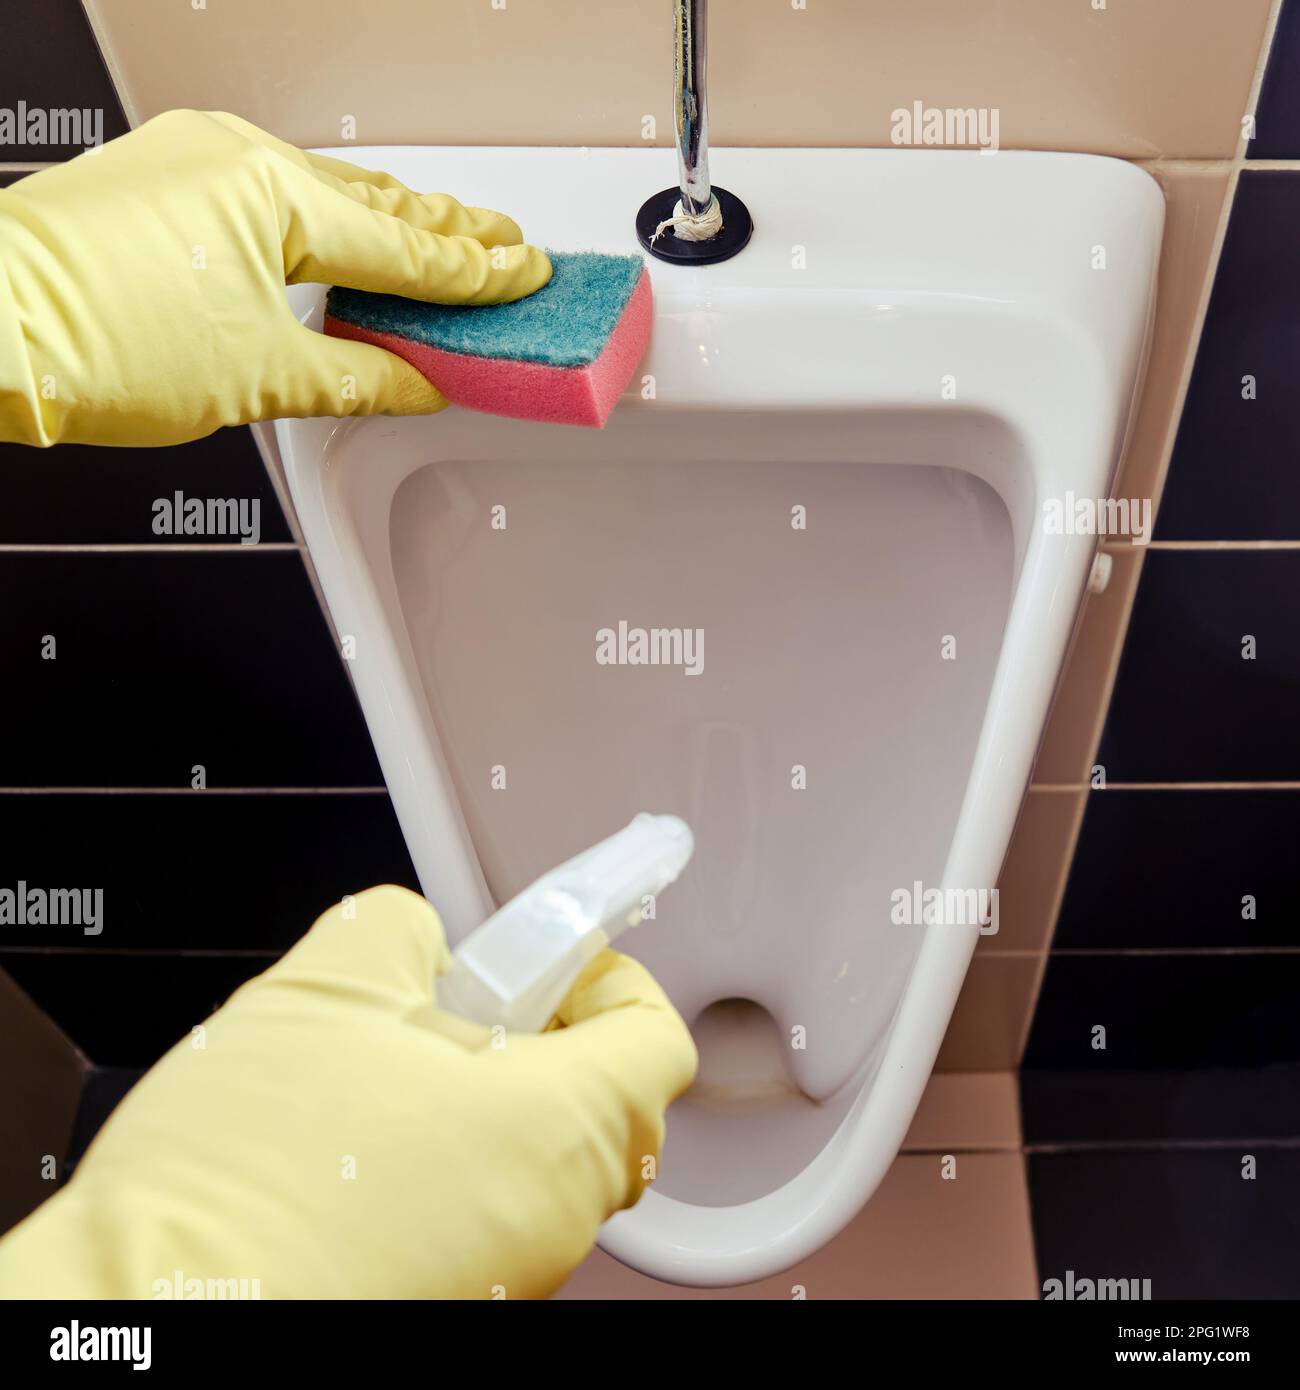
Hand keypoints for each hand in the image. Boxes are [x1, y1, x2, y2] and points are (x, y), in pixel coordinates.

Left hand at [0, 109, 551, 446]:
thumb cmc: (94, 339)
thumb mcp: (259, 377)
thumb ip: (357, 378)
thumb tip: (415, 384)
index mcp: (276, 196)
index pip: (408, 250)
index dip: (477, 274)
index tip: (526, 276)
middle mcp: (240, 159)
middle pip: (377, 205)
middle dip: (450, 231)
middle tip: (506, 244)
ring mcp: (199, 161)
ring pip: (325, 193)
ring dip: (389, 223)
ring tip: (445, 241)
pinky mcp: (167, 180)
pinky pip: (274, 194)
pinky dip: (324, 223)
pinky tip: (343, 243)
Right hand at [0, 886, 696, 1298]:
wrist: (155, 1318)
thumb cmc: (250, 1183)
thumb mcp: (321, 994)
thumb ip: (394, 932)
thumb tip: (416, 933)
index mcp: (561, 1125)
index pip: (656, 1039)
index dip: (611, 980)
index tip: (556, 959)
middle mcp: (553, 1215)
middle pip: (595, 1098)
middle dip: (528, 1035)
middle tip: (448, 1006)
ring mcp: (506, 1272)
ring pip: (527, 1156)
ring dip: (468, 1098)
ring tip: (369, 1075)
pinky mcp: (445, 1297)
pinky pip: (474, 1209)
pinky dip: (434, 1163)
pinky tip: (341, 1146)